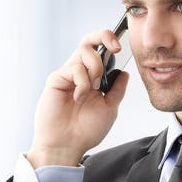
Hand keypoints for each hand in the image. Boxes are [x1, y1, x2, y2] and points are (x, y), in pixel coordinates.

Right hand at [27, 29, 129, 166]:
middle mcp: (80, 73)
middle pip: (89, 41)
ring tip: (93, 89)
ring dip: (95, 69)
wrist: (68, 145)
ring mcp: (67, 74)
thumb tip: (125, 73)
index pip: (100, 51)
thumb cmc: (85, 131)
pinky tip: (79, 98)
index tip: (121, 47)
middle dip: (104, 36)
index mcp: (93, 78)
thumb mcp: (110, 108)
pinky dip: (82, 83)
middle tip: (115, 47)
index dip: (110, 42)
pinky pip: (74, 68)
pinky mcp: (57, 79)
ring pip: (85, 51)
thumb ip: (117, 90)